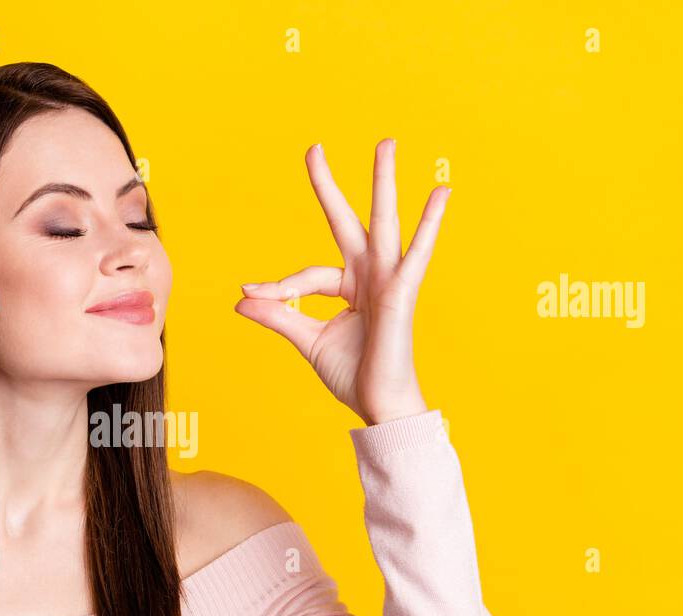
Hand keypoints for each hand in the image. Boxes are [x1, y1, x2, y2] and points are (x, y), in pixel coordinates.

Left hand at [234, 139, 449, 425]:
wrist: (378, 404)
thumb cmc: (353, 374)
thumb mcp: (307, 339)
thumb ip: (278, 314)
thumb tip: (240, 299)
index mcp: (348, 286)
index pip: (307, 275)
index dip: (277, 287)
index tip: (249, 294)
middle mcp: (369, 275)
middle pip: (346, 221)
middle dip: (329, 187)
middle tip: (313, 148)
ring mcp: (388, 279)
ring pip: (382, 222)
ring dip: (383, 182)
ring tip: (386, 143)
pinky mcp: (403, 292)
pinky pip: (418, 252)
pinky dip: (430, 223)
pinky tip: (442, 193)